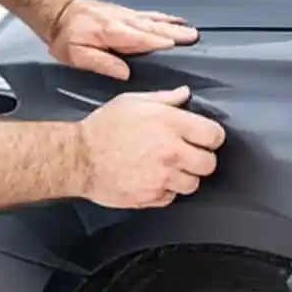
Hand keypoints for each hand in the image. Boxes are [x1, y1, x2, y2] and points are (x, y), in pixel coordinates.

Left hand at [48, 0, 199, 79]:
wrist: (57, 13)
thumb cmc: (66, 38)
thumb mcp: (77, 56)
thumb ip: (102, 63)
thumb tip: (124, 73)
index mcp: (112, 33)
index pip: (140, 38)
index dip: (157, 41)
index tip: (176, 44)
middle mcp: (122, 22)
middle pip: (153, 27)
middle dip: (174, 31)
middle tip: (193, 36)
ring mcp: (125, 15)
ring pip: (153, 20)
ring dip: (173, 24)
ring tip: (191, 29)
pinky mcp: (125, 13)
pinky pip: (148, 15)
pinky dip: (164, 17)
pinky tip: (175, 19)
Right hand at [74, 87, 224, 208]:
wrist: (78, 157)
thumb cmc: (104, 127)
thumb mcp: (133, 102)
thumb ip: (165, 98)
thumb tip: (186, 93)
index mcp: (170, 124)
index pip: (214, 135)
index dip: (210, 137)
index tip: (203, 138)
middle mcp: (171, 151)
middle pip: (209, 164)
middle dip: (201, 159)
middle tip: (187, 155)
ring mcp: (162, 177)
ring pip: (193, 184)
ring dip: (184, 177)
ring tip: (168, 169)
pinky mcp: (151, 196)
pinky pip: (172, 197)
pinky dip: (166, 191)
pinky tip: (152, 180)